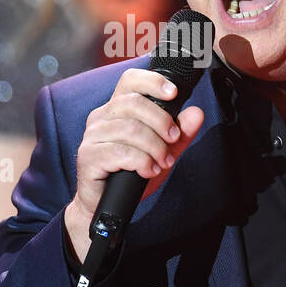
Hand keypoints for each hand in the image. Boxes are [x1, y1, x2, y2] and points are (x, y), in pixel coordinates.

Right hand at [64, 68, 204, 262]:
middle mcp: (101, 117)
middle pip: (134, 103)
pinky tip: (148, 170)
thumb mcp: (162, 152)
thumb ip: (179, 133)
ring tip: (162, 162)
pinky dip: (141, 161)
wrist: (106, 206)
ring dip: (154, 147)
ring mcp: (92, 136)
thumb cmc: (130, 175)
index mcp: (116, 109)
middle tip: (173, 141)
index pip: (130, 80)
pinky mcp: (89, 157)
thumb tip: (196, 113)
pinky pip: (120, 152)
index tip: (174, 94)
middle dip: (162, 122)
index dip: (153, 81)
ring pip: (130, 129)